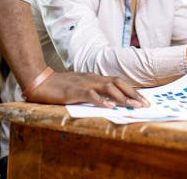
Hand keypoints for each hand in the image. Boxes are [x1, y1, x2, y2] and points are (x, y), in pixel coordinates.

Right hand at [25, 71, 148, 108]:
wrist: (41, 81)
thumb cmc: (60, 86)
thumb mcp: (81, 87)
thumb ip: (94, 92)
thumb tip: (109, 103)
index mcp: (95, 78)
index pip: (118, 82)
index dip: (132, 91)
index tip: (144, 100)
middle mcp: (93, 78)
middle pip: (118, 83)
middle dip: (133, 94)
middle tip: (145, 105)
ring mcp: (85, 84)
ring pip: (109, 88)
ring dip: (122, 98)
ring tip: (133, 107)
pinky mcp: (75, 91)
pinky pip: (91, 95)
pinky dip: (102, 102)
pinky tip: (109, 108)